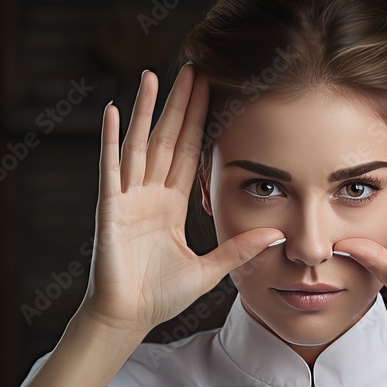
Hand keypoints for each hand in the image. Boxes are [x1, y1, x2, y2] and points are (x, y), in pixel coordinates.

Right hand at [79, 64, 285, 336]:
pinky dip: (110, 140)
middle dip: (179, 105)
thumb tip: (277, 234)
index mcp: (170, 205)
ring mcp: (127, 198)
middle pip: (165, 139)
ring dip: (144, 111)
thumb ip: (239, 249)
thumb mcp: (210, 269)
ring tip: (152, 77)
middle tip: (191, 69)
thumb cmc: (161, 296)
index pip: (187, 153)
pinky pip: (111, 168)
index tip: (210, 93)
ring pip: (138, 144)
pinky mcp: (110, 208)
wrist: (128, 318)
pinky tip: (112, 111)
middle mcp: (148, 195)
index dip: (198, 123)